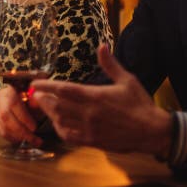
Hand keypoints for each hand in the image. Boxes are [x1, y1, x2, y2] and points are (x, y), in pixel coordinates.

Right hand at [0, 84, 42, 147]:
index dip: (24, 118)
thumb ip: (37, 102)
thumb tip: (38, 103)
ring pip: (3, 127)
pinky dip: (13, 138)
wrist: (24, 100)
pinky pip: (1, 132)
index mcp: (9, 90)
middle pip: (5, 117)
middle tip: (34, 138)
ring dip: (18, 137)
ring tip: (31, 140)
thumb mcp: (36, 100)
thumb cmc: (32, 100)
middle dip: (21, 130)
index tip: (35, 128)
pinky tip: (22, 139)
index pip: (13, 104)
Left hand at [31, 44, 171, 156]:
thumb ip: (110, 64)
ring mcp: (89, 129)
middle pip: (57, 106)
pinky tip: (58, 123)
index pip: (64, 89)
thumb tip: (102, 46)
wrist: (152, 132)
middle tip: (37, 94)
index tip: (34, 83)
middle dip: (44, 99)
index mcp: (95, 96)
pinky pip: (69, 136)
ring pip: (60, 121)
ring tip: (44, 106)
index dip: (46, 86)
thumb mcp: (127, 80)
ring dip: (49, 113)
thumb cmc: (140, 104)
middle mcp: (89, 113)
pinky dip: (60, 129)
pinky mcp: (92, 141)